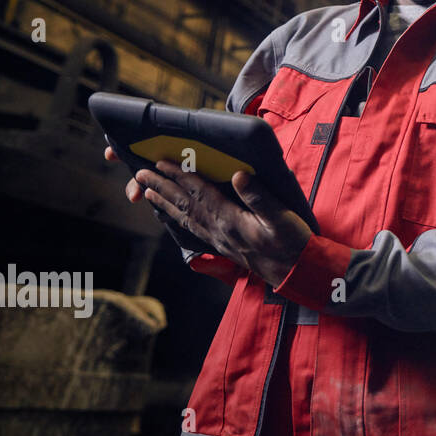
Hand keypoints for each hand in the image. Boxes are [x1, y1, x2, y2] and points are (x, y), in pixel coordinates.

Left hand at [105, 147, 310, 286]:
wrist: (294, 272)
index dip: (180, 176)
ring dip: (164, 202)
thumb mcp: (281, 217)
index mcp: (230, 220)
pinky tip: (173, 215)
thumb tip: (238, 175)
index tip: (162, 162)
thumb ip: (259, 197)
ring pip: (184, 217)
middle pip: (184, 205)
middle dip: (162, 187)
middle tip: (141, 173)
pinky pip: (192, 229)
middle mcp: (218, 230)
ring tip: (148, 191)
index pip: (199, 194)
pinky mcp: (222, 245)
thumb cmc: (291, 242)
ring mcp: (218, 239)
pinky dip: (178, 218)